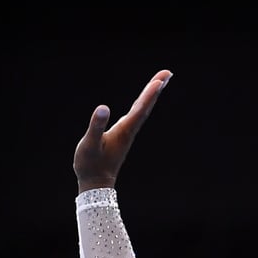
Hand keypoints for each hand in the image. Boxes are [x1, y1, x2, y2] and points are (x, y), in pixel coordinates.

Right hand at [74, 69, 172, 191]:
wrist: (95, 184)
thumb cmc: (90, 165)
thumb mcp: (90, 145)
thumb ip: (96, 127)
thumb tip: (103, 108)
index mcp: (124, 130)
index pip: (140, 108)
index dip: (150, 93)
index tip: (161, 79)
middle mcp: (129, 130)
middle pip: (145, 106)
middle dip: (156, 88)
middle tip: (167, 73)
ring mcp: (127, 133)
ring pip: (142, 110)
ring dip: (151, 95)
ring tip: (159, 81)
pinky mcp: (122, 135)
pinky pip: (136, 115)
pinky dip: (142, 104)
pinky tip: (143, 101)